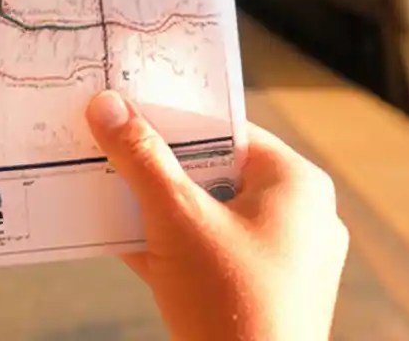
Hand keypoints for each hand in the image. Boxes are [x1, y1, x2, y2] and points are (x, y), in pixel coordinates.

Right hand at [85, 91, 348, 340]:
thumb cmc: (231, 304)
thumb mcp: (177, 221)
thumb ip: (141, 160)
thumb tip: (107, 105)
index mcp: (298, 185)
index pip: (230, 133)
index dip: (177, 121)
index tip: (129, 110)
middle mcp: (303, 218)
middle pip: (218, 174)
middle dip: (160, 169)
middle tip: (110, 149)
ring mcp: (287, 262)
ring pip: (212, 218)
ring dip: (158, 210)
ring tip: (105, 191)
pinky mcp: (266, 297)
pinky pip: (214, 257)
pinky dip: (172, 249)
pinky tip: (119, 240)